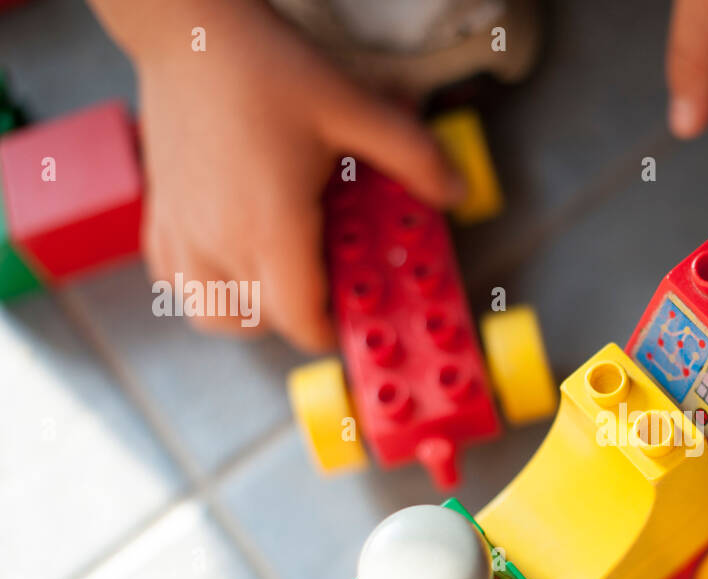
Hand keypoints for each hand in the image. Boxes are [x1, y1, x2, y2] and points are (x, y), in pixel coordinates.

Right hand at [100, 0, 465, 350]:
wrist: (189, 29)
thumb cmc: (263, 66)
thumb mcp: (354, 108)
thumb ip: (412, 156)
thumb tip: (456, 192)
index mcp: (271, 227)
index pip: (301, 320)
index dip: (334, 328)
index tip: (354, 313)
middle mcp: (218, 241)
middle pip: (265, 322)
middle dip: (303, 314)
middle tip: (332, 279)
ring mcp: (182, 233)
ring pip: (215, 317)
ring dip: (253, 312)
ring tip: (283, 278)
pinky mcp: (159, 217)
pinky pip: (178, 284)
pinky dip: (208, 289)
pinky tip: (236, 257)